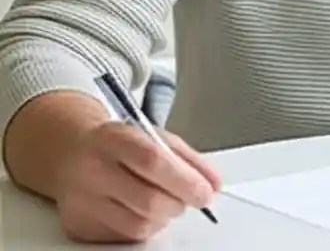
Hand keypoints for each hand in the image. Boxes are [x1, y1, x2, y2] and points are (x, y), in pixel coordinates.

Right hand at [54, 121, 219, 242]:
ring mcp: (81, 200)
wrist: (70, 152)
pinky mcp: (78, 225)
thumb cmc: (120, 144)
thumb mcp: (155, 137)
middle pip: (148, 200)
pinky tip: (139, 209)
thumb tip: (214, 185)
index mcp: (113, 139)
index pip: (153, 161)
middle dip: (180, 203)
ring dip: (163, 217)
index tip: (206, 192)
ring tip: (163, 200)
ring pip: (139, 225)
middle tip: (189, 198)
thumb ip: (189, 159)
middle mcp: (91, 170)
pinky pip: (124, 236)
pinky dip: (143, 226)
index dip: (185, 181)